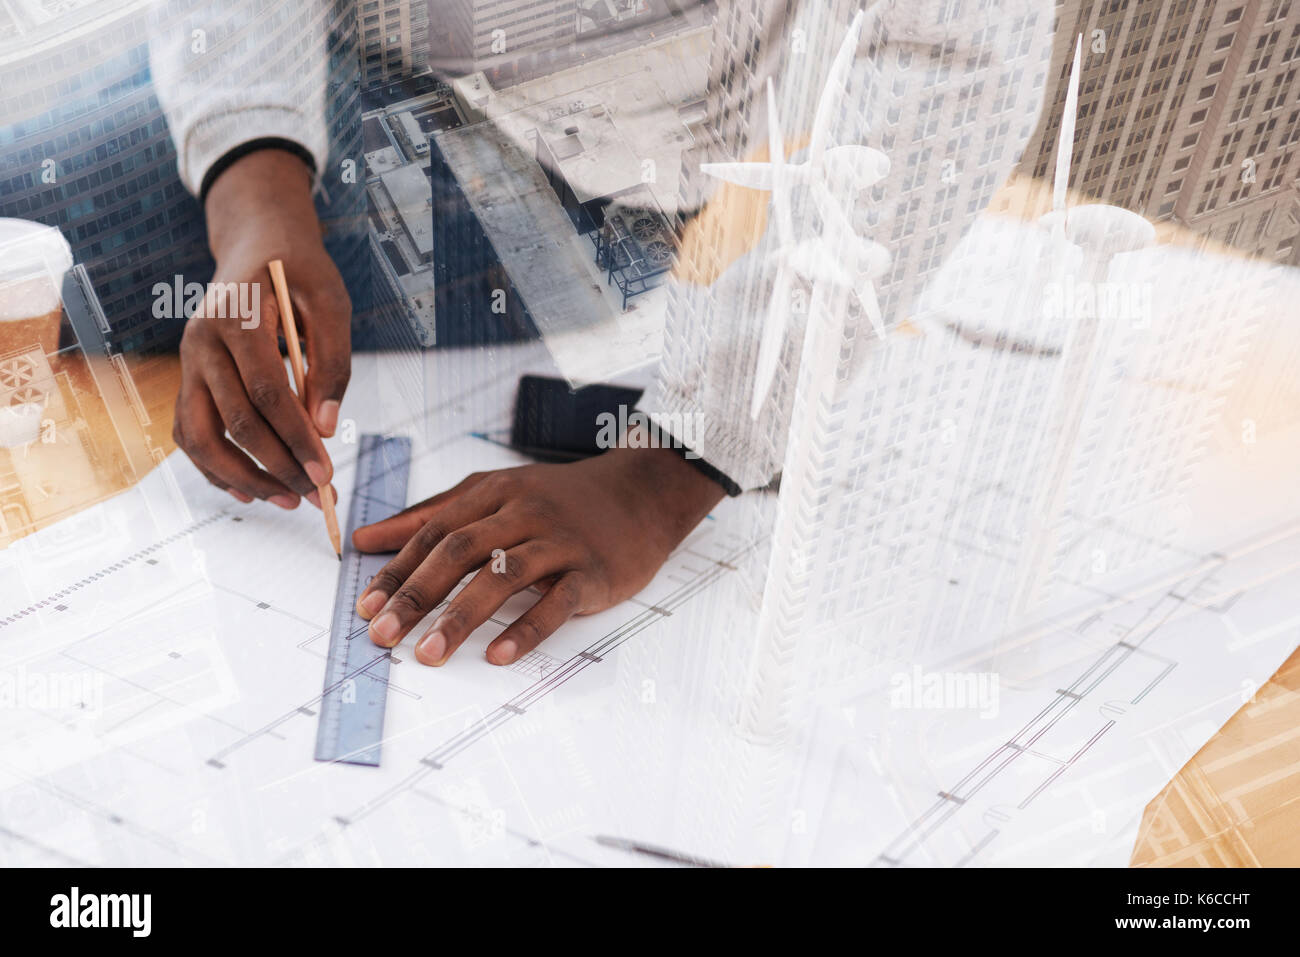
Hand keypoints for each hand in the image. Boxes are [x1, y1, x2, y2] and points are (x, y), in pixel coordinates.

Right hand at [172, 149, 350, 507]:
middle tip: (317, 494)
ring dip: (242, 477)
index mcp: (236, 316)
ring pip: (199, 435)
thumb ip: (332, 363)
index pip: (265, 391)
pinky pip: (191, 432)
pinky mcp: (189, 378)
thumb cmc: (301, 271)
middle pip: (234, 420)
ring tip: (287, 499)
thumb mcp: (332, 302)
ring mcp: (188, 362)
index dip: (296, 438)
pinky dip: (216, 467)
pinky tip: (251, 490)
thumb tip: (326, 427)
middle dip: (278, 465)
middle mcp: (201, 342)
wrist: (258, 243)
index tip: (326, 474)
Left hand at [352, 446, 725, 665]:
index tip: (366, 608)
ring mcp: (559, 542)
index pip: (434, 532)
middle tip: (384, 634)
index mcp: (494, 494)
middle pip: (460, 551)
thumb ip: (431, 514)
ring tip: (430, 653)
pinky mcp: (592, 572)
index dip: (397, 571)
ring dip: (462, 617)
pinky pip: (557, 602)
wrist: (641, 494)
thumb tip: (367, 539)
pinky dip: (527, 629)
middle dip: (416, 595)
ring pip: (504, 577)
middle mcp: (523, 513)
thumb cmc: (560, 499)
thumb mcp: (494, 493)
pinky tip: (500, 655)